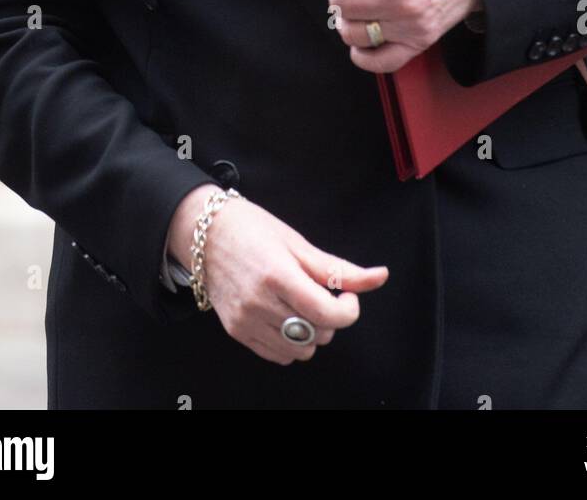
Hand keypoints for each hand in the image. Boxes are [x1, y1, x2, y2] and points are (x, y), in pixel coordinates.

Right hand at [168, 187, 387, 364]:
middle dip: (330, 318)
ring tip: (300, 305)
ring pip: (300, 350)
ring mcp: (245, 321)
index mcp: (278, 275)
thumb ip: (338, 269)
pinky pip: (278, 355)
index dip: (348, 310)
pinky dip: (290, 342)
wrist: (206, 234)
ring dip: (311, 332)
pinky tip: (285, 316)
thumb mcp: (298, 243)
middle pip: (318, 334)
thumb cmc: (254, 230)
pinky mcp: (236, 332)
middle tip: (320, 293)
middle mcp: (259, 303)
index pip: (327, 315)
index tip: (346, 295)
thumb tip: (380, 276)